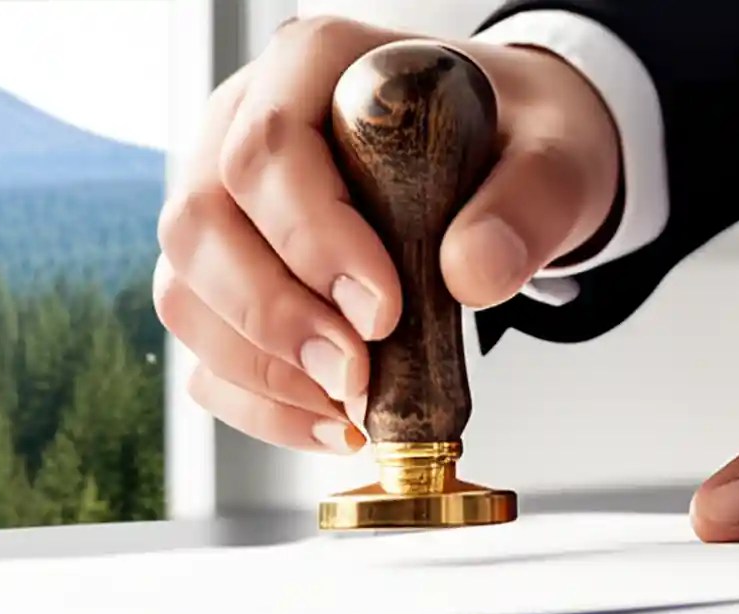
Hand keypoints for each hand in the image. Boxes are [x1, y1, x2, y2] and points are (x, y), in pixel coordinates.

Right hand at [154, 16, 620, 452]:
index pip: (268, 147)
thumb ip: (528, 200)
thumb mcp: (554, 150)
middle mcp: (241, 128)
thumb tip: (471, 274)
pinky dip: (256, 401)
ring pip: (185, 293)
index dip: (311, 238)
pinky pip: (203, 350)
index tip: (382, 309)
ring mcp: (222, 205)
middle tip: (355, 374)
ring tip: (349, 405)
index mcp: (312, 68)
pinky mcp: (225, 278)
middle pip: (199, 225)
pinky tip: (328, 420)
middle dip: (274, 317)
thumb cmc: (509, 139)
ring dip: (260, 368)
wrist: (502, 159)